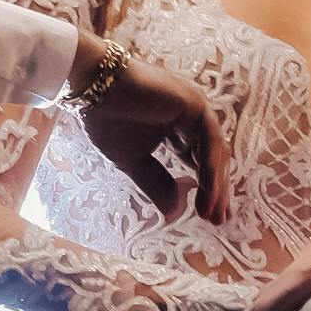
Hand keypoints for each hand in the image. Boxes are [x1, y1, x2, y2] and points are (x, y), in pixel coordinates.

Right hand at [70, 34, 227, 223]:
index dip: (206, 189)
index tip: (208, 217)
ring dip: (215, 185)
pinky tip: (208, 193)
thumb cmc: (107, 119)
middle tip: (218, 221)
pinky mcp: (194, 105)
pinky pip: (209, 142)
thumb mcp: (134, 162)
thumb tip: (174, 213)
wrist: (93, 89)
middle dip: (216, 191)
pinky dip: (210, 170)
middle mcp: (191, 117)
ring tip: (212, 214)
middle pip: (212, 159)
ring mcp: (195, 109)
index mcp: (178, 128)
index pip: (199, 162)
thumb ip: (157, 184)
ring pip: (214, 152)